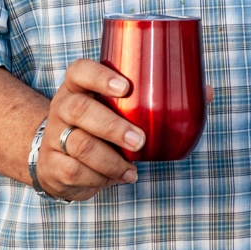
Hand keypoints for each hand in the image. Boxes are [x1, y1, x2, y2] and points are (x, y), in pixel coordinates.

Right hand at [32, 59, 145, 200]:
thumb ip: (141, 102)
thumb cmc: (97, 128)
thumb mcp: (111, 110)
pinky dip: (99, 178)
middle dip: (113, 127)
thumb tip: (200, 94)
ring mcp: (53, 136)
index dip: (101, 76)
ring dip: (111, 160)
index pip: (80, 71)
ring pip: (80, 144)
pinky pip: (74, 171)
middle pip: (80, 109)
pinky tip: (116, 178)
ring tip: (131, 170)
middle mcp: (61, 107)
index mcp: (77, 88)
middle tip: (139, 141)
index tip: (126, 87)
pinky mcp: (50, 164)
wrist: (57, 160)